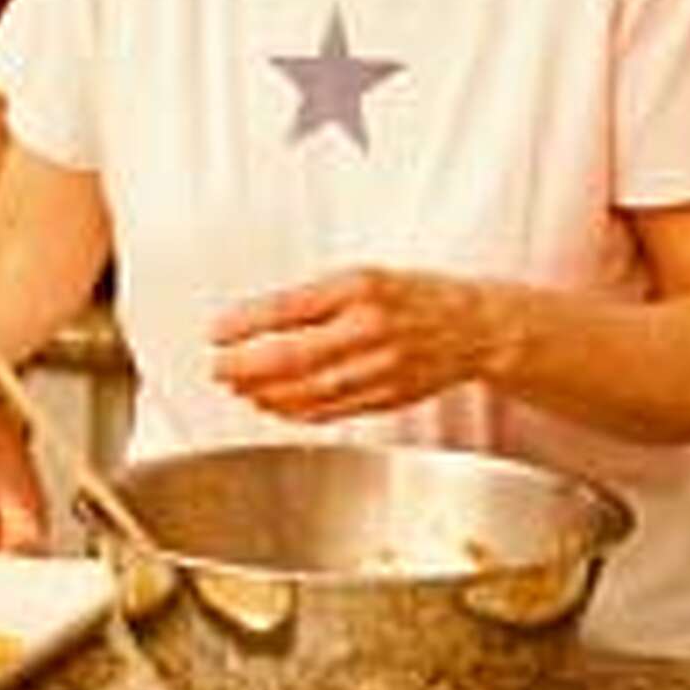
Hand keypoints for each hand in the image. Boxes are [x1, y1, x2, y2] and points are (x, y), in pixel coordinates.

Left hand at [210, 265, 490, 421]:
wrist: (474, 328)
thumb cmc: (412, 298)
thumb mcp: (361, 278)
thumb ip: (314, 300)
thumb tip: (256, 322)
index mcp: (359, 288)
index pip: (288, 307)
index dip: (245, 324)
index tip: (216, 332)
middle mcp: (369, 328)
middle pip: (293, 355)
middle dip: (246, 367)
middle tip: (218, 368)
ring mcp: (380, 367)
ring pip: (309, 389)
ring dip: (266, 393)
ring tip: (240, 389)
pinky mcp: (387, 396)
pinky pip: (332, 410)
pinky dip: (297, 412)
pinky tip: (275, 406)